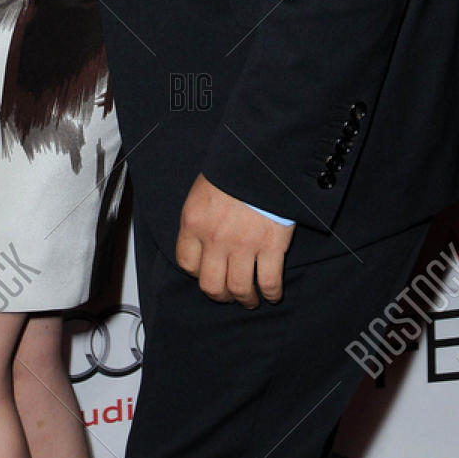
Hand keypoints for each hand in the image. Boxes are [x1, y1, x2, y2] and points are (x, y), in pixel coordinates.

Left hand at [176, 173, 294, 307]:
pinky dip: (271, 293)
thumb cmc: (233, 169)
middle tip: (228, 295)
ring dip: (245, 299)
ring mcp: (244, 244)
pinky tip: (272, 293)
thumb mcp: (203, 190)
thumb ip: (200, 217)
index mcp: (194, 222)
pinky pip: (268, 282)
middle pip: (211, 285)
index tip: (206, 274)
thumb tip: (201, 239)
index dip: (197, 274)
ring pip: (239, 289)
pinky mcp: (271, 246)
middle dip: (220, 295)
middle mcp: (215, 238)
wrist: (263, 157)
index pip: (186, 263)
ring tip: (250, 299)